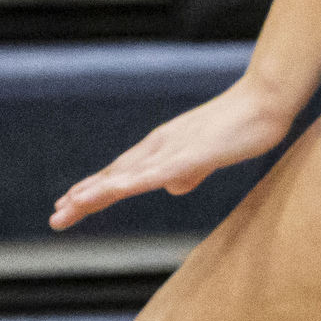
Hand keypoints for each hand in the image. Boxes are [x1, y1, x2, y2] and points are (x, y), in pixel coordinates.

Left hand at [49, 75, 299, 227]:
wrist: (265, 101)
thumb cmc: (243, 127)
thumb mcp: (210, 155)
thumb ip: (191, 171)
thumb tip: (173, 188)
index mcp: (163, 148)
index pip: (121, 173)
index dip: (94, 189)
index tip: (68, 205)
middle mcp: (159, 147)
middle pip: (115, 175)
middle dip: (84, 197)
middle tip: (55, 218)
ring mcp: (173, 150)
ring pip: (127, 175)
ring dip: (97, 192)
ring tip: (69, 208)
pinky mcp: (190, 154)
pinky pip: (156, 173)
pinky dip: (130, 183)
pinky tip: (114, 193)